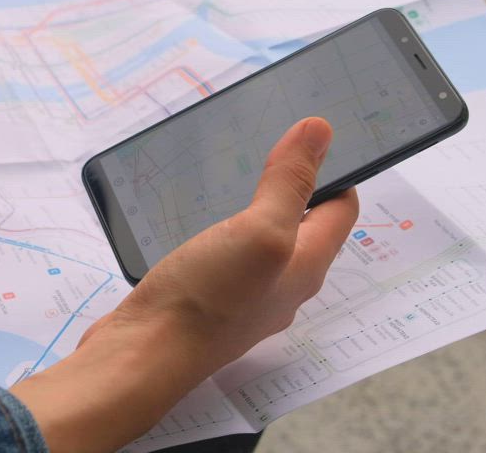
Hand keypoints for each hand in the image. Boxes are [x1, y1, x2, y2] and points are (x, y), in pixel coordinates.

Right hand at [87, 117, 356, 360]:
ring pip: (264, 240)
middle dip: (295, 184)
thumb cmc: (208, 297)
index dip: (334, 169)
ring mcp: (246, 296)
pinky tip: (200, 216)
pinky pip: (229, 256)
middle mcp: (283, 284)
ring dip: (256, 205)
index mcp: (306, 266)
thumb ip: (289, 183)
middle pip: (304, 225)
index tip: (309, 136)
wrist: (144, 354)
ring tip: (234, 172)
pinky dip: (224, 228)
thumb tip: (321, 130)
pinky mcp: (210, 299)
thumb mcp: (259, 230)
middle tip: (269, 143)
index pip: (341, 209)